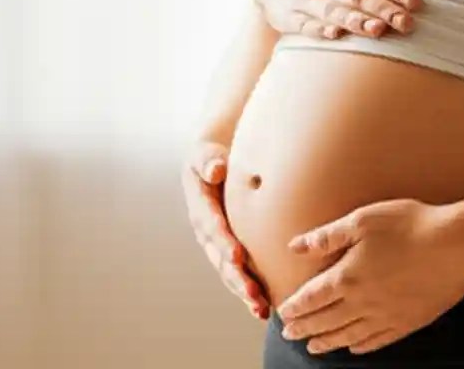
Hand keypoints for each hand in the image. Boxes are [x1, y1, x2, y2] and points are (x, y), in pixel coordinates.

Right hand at [181, 140, 269, 319]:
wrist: (212, 166)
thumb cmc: (211, 158)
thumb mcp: (205, 154)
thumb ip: (208, 160)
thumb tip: (216, 169)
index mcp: (199, 205)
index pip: (211, 225)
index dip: (223, 240)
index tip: (237, 255)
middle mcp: (206, 230)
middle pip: (219, 257)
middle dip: (235, 276)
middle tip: (252, 292)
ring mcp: (216, 244)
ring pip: (227, 271)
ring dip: (243, 290)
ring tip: (260, 308)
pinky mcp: (228, 251)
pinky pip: (236, 273)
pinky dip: (248, 292)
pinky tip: (263, 309)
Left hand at [276, 199, 463, 354]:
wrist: (456, 245)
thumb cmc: (408, 226)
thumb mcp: (361, 221)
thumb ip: (326, 236)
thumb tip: (295, 246)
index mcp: (347, 277)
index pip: (312, 298)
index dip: (295, 308)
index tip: (282, 316)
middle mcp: (363, 302)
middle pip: (326, 321)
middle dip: (305, 328)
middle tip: (289, 335)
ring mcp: (387, 315)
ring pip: (350, 335)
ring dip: (328, 342)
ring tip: (314, 347)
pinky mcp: (410, 321)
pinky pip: (380, 340)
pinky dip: (363, 346)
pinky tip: (355, 348)